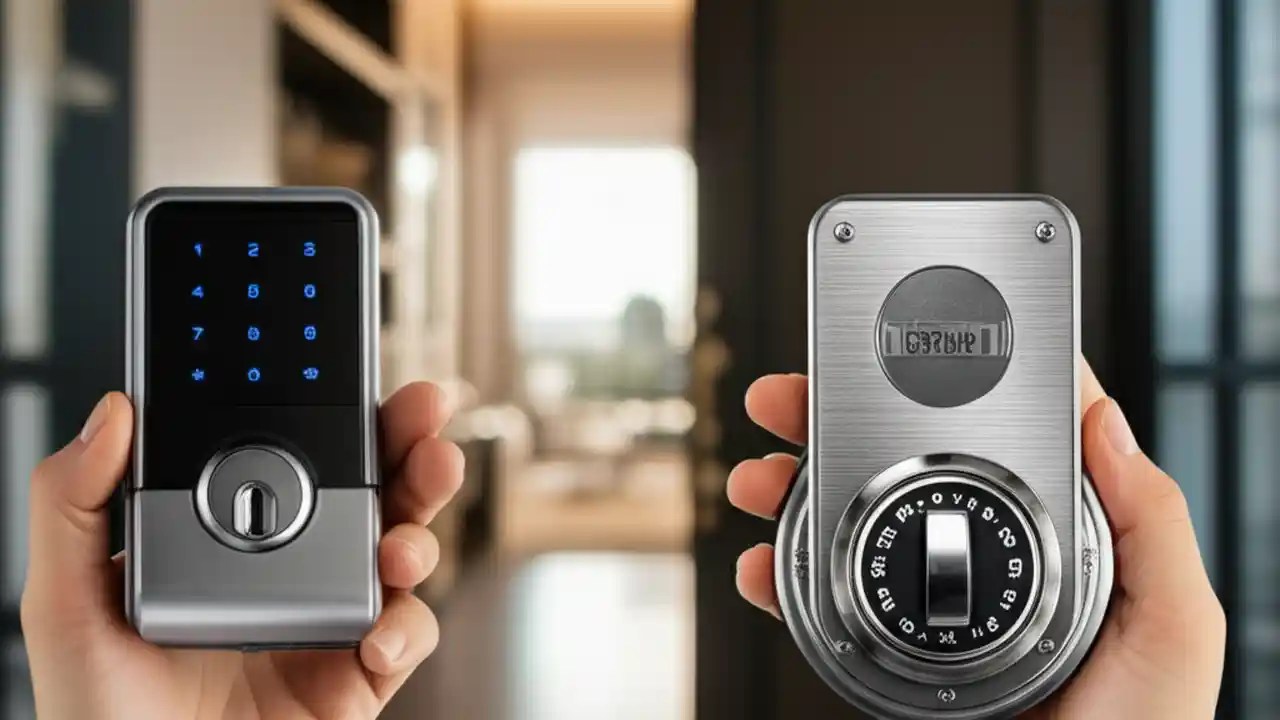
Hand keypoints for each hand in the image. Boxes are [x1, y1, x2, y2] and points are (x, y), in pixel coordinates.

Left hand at [21, 382, 464, 719]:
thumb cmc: (97, 717)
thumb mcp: (63, 604)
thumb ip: (72, 502)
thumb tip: (112, 413)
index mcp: (229, 538)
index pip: (294, 455)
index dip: (337, 413)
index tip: (359, 376)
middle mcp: (289, 570)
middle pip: (370, 489)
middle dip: (410, 447)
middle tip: (429, 418)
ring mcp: (329, 621)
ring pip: (405, 550)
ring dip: (421, 531)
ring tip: (401, 547)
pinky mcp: (359, 677)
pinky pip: (408, 637)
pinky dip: (407, 630)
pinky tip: (373, 641)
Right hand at [727, 361, 1225, 718]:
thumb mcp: (1174, 625)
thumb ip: (1155, 522)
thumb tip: (1105, 417)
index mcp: (1049, 528)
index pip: (989, 433)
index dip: (937, 382)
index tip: (892, 349)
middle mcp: (981, 550)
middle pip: (894, 462)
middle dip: (829, 422)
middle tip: (789, 400)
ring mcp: (930, 594)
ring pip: (844, 519)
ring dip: (789, 488)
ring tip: (759, 478)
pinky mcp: (889, 643)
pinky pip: (820, 598)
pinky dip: (778, 574)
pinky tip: (760, 564)